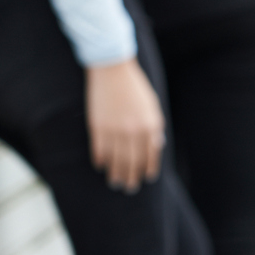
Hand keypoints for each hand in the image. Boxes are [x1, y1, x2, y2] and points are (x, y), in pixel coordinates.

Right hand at [85, 59, 164, 192]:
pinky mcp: (98, 125)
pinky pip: (99, 150)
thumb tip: (156, 147)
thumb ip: (155, 127)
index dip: (147, 169)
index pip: (151, 156)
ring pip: (116, 160)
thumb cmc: (134, 86)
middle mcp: (134, 131)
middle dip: (130, 178)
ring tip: (114, 182)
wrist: (112, 68)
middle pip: (132, 162)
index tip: (144, 178)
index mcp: (150, 126)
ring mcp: (115, 129)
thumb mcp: (152, 106)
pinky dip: (100, 160)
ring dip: (115, 174)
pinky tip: (100, 165)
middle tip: (128, 187)